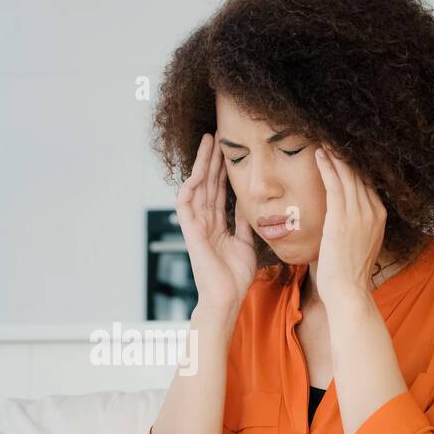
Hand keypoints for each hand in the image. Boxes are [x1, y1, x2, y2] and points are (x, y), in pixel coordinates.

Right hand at [176, 132, 257, 311]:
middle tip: (217, 135)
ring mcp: (196, 226)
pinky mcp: (191, 233)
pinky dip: (190, 187)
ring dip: (201, 165)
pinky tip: (198, 171)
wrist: (227, 298)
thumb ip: (243, 221)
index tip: (230, 149)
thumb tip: (247, 201)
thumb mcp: (245, 242)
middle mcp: (204, 221)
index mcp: (216, 224)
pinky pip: (186, 205)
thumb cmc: (235, 277)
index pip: (218, 190)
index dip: (223, 169)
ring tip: (208, 143)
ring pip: (197, 187)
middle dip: (212, 159)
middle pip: (207, 183)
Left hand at [312, 146, 386, 307]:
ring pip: (348, 175)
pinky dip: (328, 168)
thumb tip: (344, 218)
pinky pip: (335, 186)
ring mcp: (359, 214)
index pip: (367, 182)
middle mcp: (373, 211)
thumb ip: (356, 226)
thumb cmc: (347, 273)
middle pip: (360, 174)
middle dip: (346, 154)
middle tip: (332, 134)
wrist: (348, 293)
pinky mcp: (342, 219)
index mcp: (379, 216)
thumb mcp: (358, 244)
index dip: (355, 164)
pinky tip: (319, 154)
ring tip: (324, 138)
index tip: (343, 148)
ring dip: (335, 155)